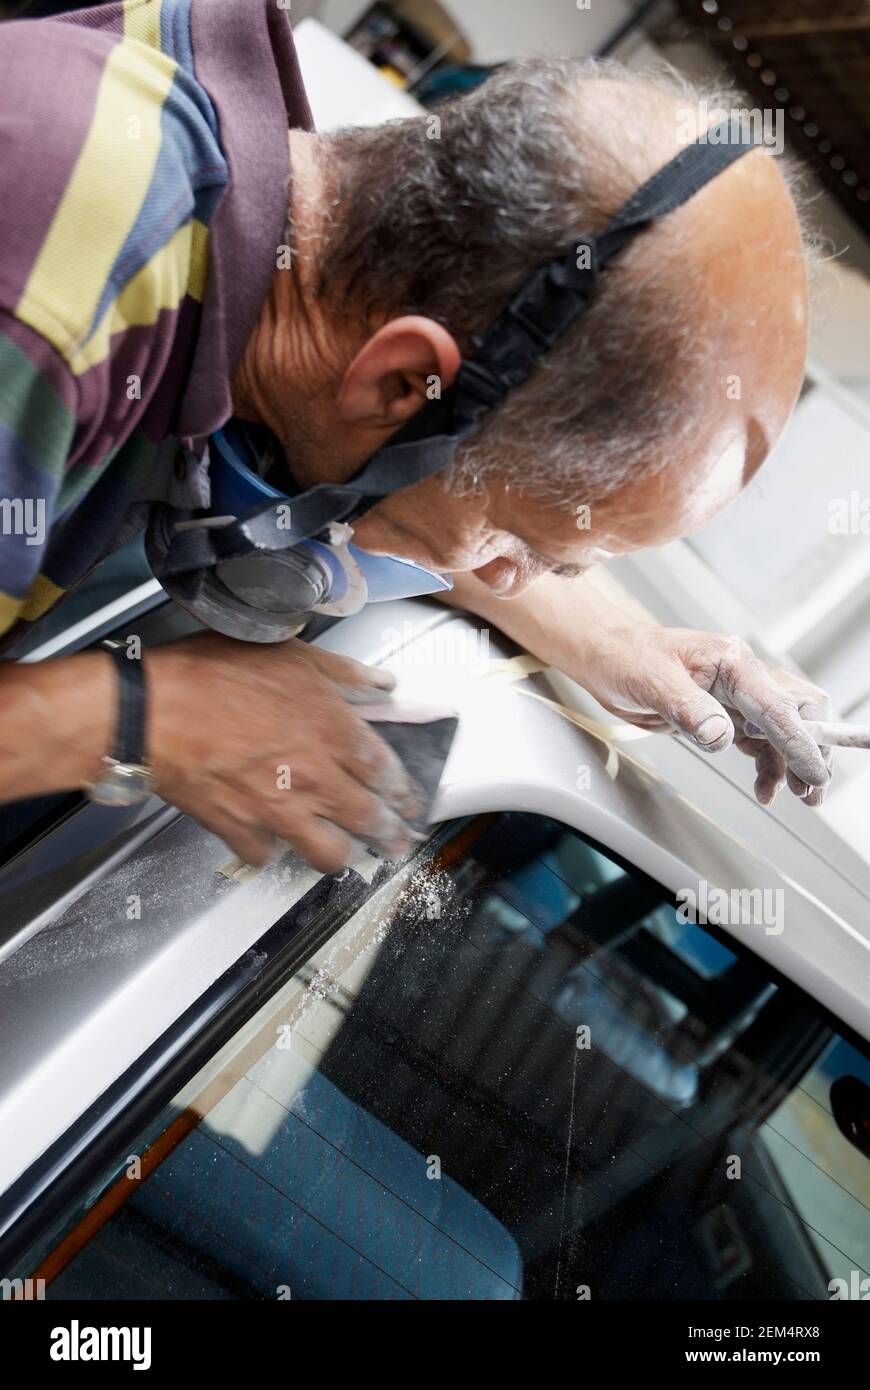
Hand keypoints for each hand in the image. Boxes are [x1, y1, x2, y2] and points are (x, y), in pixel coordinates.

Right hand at [146, 634, 425, 869]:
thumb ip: (344, 673)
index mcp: (333, 732)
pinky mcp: (241, 831)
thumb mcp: (290, 655)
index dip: (403, 790)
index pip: (386, 772)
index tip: (409, 799)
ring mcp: (280, 811)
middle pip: (369, 819)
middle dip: (390, 834)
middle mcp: (315, 779)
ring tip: (347, 854)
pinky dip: (271, 852)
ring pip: (329, 853)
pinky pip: (268, 856)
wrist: (153, 710)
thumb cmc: (213, 675)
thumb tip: (383, 683)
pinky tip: (272, 842)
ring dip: (342, 854)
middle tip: (397, 841)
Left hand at [571, 623, 832, 805]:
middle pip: (797, 710)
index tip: (814, 770)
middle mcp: (742, 676)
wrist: (606, 656)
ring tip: (802, 794)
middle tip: (811, 786)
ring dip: (793, 761)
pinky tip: (766, 787)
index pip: (777, 705)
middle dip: (810, 747)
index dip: (799, 740)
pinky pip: (759, 739)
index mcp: (732, 661)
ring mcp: (736, 694)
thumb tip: (720, 735)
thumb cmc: (626, 657)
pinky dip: (769, 764)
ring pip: (782, 729)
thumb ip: (689, 709)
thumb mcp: (653, 682)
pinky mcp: (724, 712)